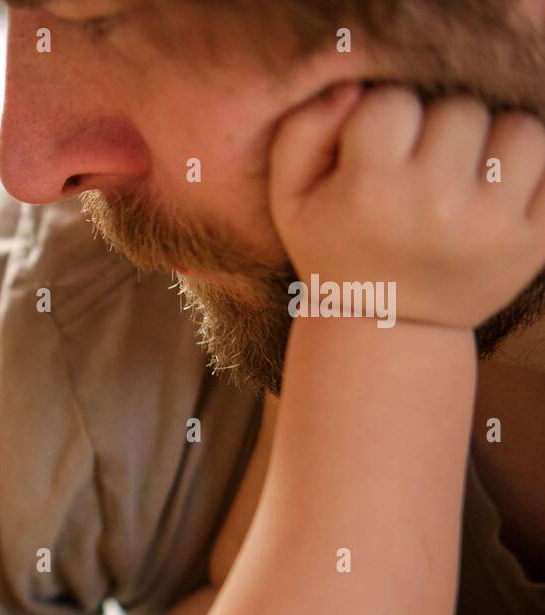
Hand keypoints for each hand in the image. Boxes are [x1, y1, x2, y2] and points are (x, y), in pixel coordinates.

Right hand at [269, 83, 544, 329]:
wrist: (388, 329)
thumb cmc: (336, 251)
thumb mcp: (290, 201)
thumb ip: (301, 133)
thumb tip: (354, 87)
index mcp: (370, 192)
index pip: (393, 103)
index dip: (383, 121)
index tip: (376, 153)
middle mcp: (434, 205)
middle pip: (460, 110)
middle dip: (440, 129)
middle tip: (422, 166)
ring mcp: (492, 223)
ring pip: (519, 129)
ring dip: (494, 142)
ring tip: (466, 174)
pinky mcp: (535, 240)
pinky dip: (533, 169)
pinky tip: (499, 188)